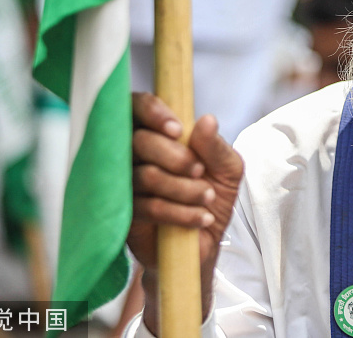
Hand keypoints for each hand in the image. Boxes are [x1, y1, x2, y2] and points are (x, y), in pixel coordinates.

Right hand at [127, 93, 243, 328]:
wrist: (205, 245)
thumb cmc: (214, 197)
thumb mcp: (228, 169)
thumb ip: (216, 146)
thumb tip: (206, 120)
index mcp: (158, 134)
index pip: (137, 106)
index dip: (152, 112)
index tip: (177, 129)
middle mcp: (135, 155)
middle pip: (138, 141)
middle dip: (176, 157)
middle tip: (200, 171)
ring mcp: (125, 185)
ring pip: (144, 175)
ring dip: (184, 188)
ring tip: (206, 198)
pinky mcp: (124, 214)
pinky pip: (146, 206)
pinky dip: (180, 212)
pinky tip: (201, 219)